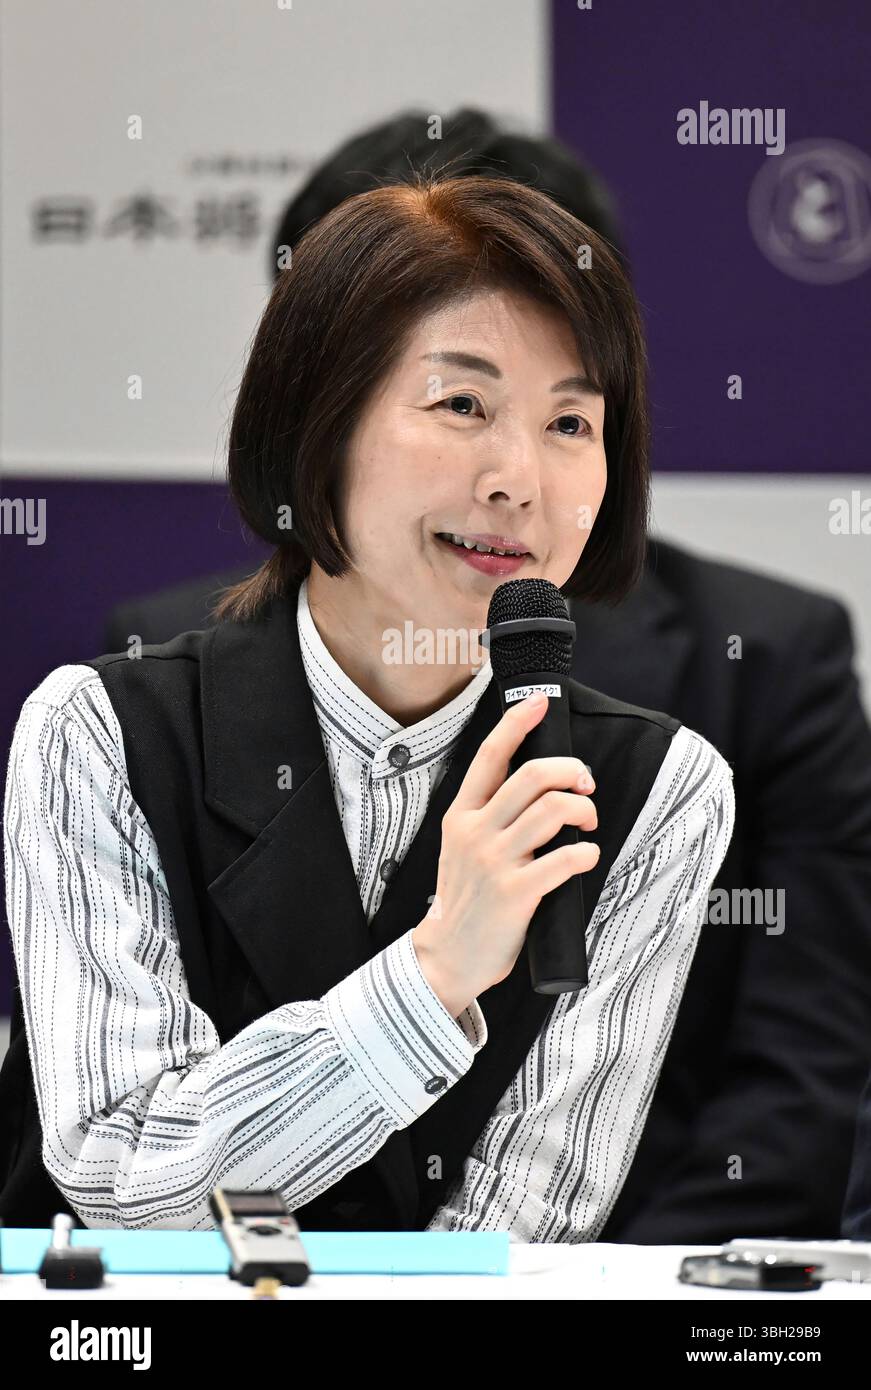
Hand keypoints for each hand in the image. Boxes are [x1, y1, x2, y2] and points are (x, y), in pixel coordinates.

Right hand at [413, 692, 598, 1016]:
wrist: (449, 955)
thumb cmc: (466, 898)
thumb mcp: (462, 845)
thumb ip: (490, 814)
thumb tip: (537, 781)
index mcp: (461, 814)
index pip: (490, 756)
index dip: (517, 724)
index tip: (540, 704)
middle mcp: (475, 831)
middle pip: (532, 776)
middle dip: (570, 771)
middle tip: (585, 785)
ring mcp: (494, 861)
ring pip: (553, 811)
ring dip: (584, 810)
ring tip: (589, 822)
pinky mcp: (516, 892)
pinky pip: (564, 859)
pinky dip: (586, 853)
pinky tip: (586, 857)